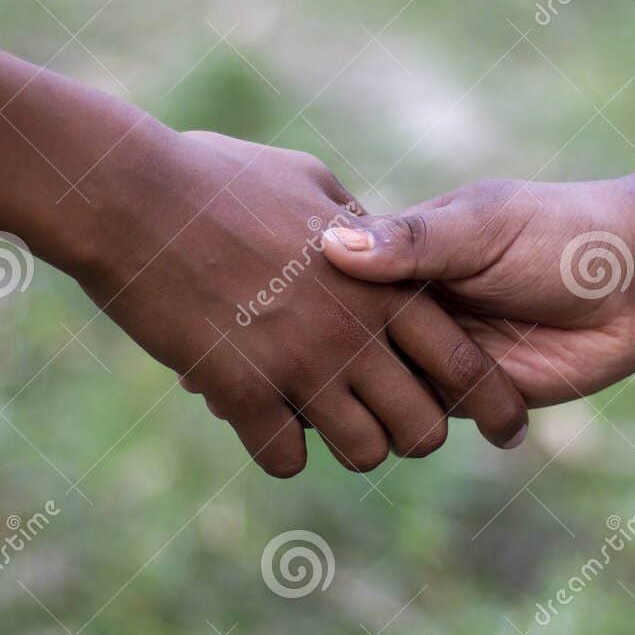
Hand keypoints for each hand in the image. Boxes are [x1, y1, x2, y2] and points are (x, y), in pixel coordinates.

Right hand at [54, 127, 528, 475]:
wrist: (130, 192)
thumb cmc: (214, 177)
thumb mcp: (307, 181)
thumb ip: (359, 225)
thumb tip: (377, 241)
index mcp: (384, 280)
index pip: (463, 362)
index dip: (493, 402)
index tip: (505, 429)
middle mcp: (353, 329)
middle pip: (421, 426)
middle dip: (414, 435)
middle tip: (388, 424)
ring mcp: (299, 363)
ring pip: (361, 452)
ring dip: (349, 446)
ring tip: (326, 423)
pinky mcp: (242, 390)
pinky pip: (286, 457)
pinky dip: (282, 450)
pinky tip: (266, 424)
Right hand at [321, 178, 634, 406]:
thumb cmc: (560, 234)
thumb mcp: (483, 226)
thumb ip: (414, 240)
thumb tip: (332, 247)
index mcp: (400, 254)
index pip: (326, 283)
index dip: (298, 301)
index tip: (272, 319)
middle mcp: (405, 309)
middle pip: (336, 347)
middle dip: (321, 362)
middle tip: (312, 371)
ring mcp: (428, 356)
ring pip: (369, 392)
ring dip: (362, 402)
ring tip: (361, 396)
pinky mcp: (459, 399)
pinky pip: (414, 421)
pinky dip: (401, 428)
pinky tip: (387, 423)